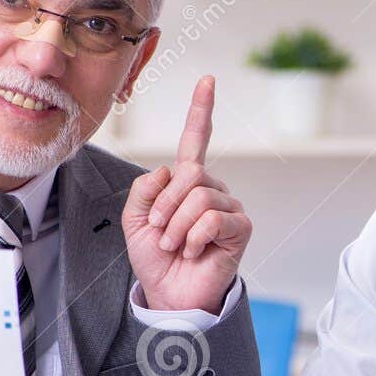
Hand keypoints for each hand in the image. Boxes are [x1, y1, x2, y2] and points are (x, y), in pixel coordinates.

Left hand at [123, 76, 251, 314]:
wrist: (170, 295)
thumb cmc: (155, 258)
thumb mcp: (135, 219)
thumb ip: (144, 188)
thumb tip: (170, 172)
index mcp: (186, 181)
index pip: (195, 139)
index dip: (201, 110)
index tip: (208, 80)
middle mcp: (211, 188)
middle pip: (190, 173)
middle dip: (166, 205)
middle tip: (160, 232)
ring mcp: (228, 206)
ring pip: (199, 196)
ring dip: (177, 226)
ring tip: (176, 245)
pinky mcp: (240, 227)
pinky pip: (213, 217)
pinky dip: (195, 237)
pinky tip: (195, 250)